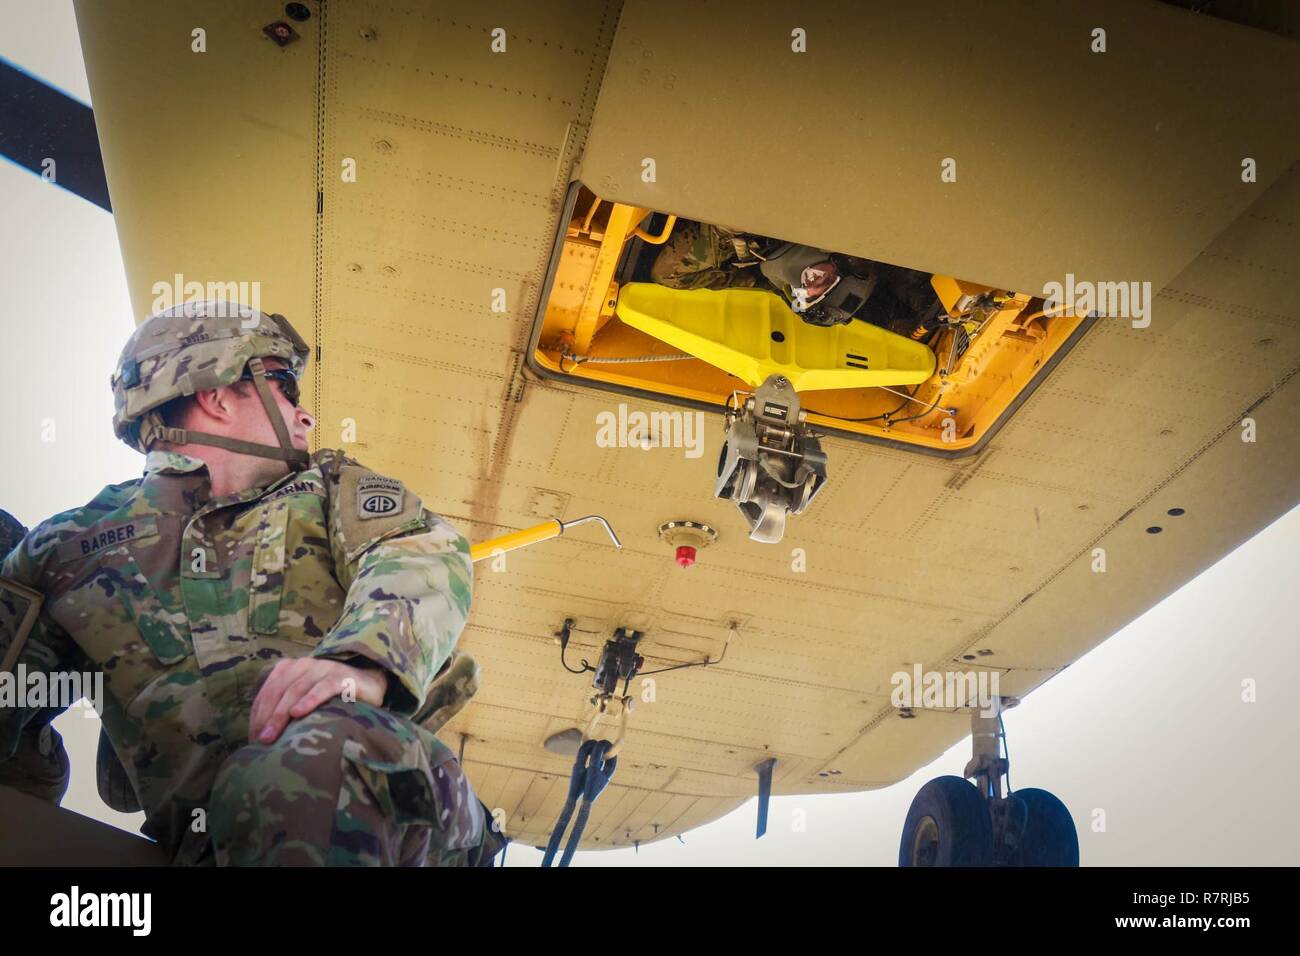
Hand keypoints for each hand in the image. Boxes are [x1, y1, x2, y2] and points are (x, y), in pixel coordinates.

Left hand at [248, 658, 386, 744]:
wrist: (369, 683)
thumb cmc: (332, 698)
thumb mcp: (305, 700)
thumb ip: (286, 710)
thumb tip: (261, 738)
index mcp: (290, 668)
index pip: (267, 692)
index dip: (258, 715)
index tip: (254, 739)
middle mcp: (305, 664)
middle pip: (279, 691)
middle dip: (267, 717)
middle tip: (261, 741)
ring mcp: (324, 668)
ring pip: (297, 689)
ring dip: (282, 713)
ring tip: (273, 735)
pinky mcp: (343, 677)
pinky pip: (324, 687)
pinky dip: (310, 699)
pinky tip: (299, 713)